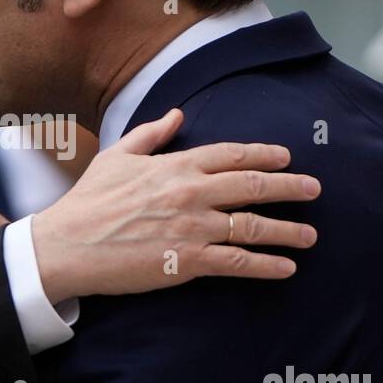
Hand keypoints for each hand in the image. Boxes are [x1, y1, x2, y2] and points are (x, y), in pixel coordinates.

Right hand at [31, 108, 319, 300]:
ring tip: (309, 235)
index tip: (286, 157)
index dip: (264, 155)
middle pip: (253, 186)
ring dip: (287, 230)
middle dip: (289, 187)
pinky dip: (266, 265)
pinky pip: (238, 262)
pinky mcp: (189, 262)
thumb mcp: (117, 156)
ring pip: (253, 226)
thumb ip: (152, 134)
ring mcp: (193, 228)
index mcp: (175, 165)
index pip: (232, 154)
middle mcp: (191, 193)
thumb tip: (178, 114)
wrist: (67, 245)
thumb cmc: (88, 201)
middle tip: (314, 189)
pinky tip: (286, 268)